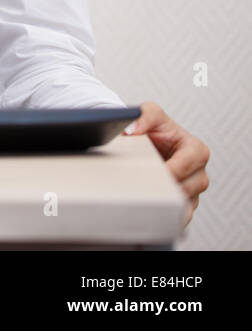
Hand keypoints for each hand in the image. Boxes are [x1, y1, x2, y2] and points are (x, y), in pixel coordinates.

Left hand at [125, 101, 209, 226]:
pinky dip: (165, 215)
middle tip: (145, 186)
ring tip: (144, 198)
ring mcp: (192, 190)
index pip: (189, 163)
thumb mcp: (150, 113)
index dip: (172, 167)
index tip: (154, 170)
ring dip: (164, 202)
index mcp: (196, 150)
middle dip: (166, 186)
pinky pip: (178, 216)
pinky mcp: (183, 204)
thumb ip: (144, 116)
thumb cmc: (153, 128)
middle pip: (188, 187)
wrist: (146, 143)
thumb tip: (132, 130)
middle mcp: (199, 172)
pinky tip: (149, 211)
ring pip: (184, 204)